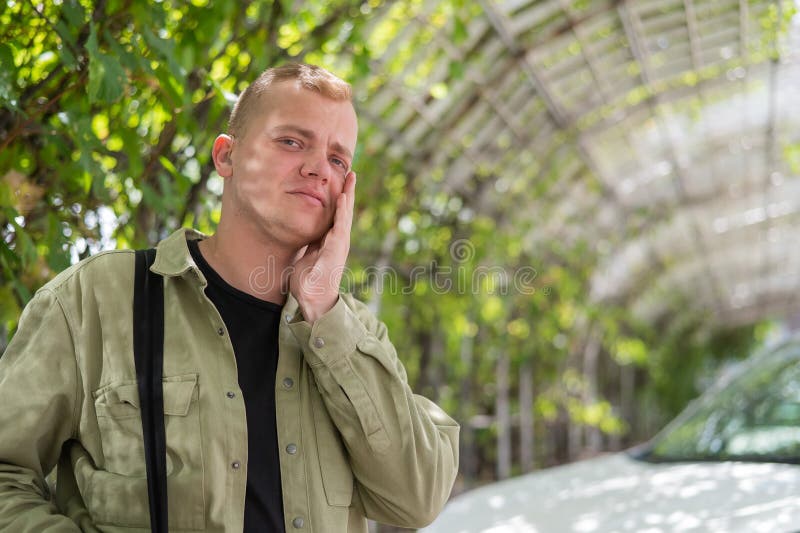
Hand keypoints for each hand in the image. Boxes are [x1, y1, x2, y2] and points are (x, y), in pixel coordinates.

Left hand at [290, 171, 355, 322]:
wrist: (313, 300)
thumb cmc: (310, 280)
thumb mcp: (307, 255)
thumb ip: (311, 244)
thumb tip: (309, 234)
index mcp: (331, 240)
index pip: (336, 214)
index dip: (339, 197)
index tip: (341, 180)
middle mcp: (338, 240)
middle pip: (344, 211)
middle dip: (348, 191)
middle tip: (351, 172)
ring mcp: (339, 245)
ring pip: (344, 216)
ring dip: (348, 197)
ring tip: (350, 179)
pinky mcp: (336, 250)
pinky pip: (339, 227)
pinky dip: (341, 212)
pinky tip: (342, 199)